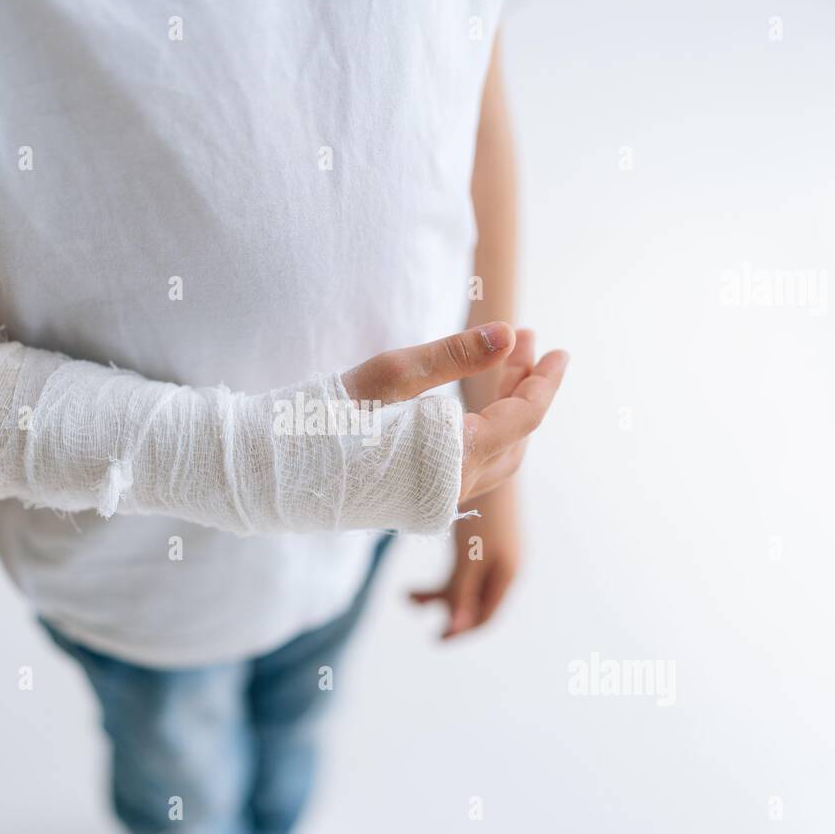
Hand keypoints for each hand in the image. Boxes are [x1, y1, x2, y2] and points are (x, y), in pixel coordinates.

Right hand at [340, 322, 567, 502]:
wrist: (275, 468)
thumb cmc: (325, 417)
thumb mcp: (390, 375)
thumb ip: (454, 356)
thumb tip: (509, 334)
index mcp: (456, 457)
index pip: (524, 418)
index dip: (545, 382)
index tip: (560, 350)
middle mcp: (455, 488)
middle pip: (516, 439)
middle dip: (527, 389)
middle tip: (528, 344)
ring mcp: (436, 499)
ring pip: (496, 458)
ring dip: (509, 411)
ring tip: (507, 364)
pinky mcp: (418, 499)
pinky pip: (472, 467)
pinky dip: (485, 432)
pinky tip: (473, 404)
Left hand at [411, 481, 520, 638]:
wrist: (492, 453)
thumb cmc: (484, 505)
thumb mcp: (469, 552)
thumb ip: (462, 589)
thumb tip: (456, 628)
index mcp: (507, 572)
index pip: (484, 615)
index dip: (461, 630)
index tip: (436, 639)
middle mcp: (502, 565)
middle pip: (472, 603)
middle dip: (444, 611)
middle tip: (410, 604)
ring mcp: (490, 551)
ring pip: (462, 586)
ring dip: (437, 594)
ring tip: (406, 594)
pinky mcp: (477, 537)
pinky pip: (459, 569)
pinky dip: (440, 576)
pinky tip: (418, 577)